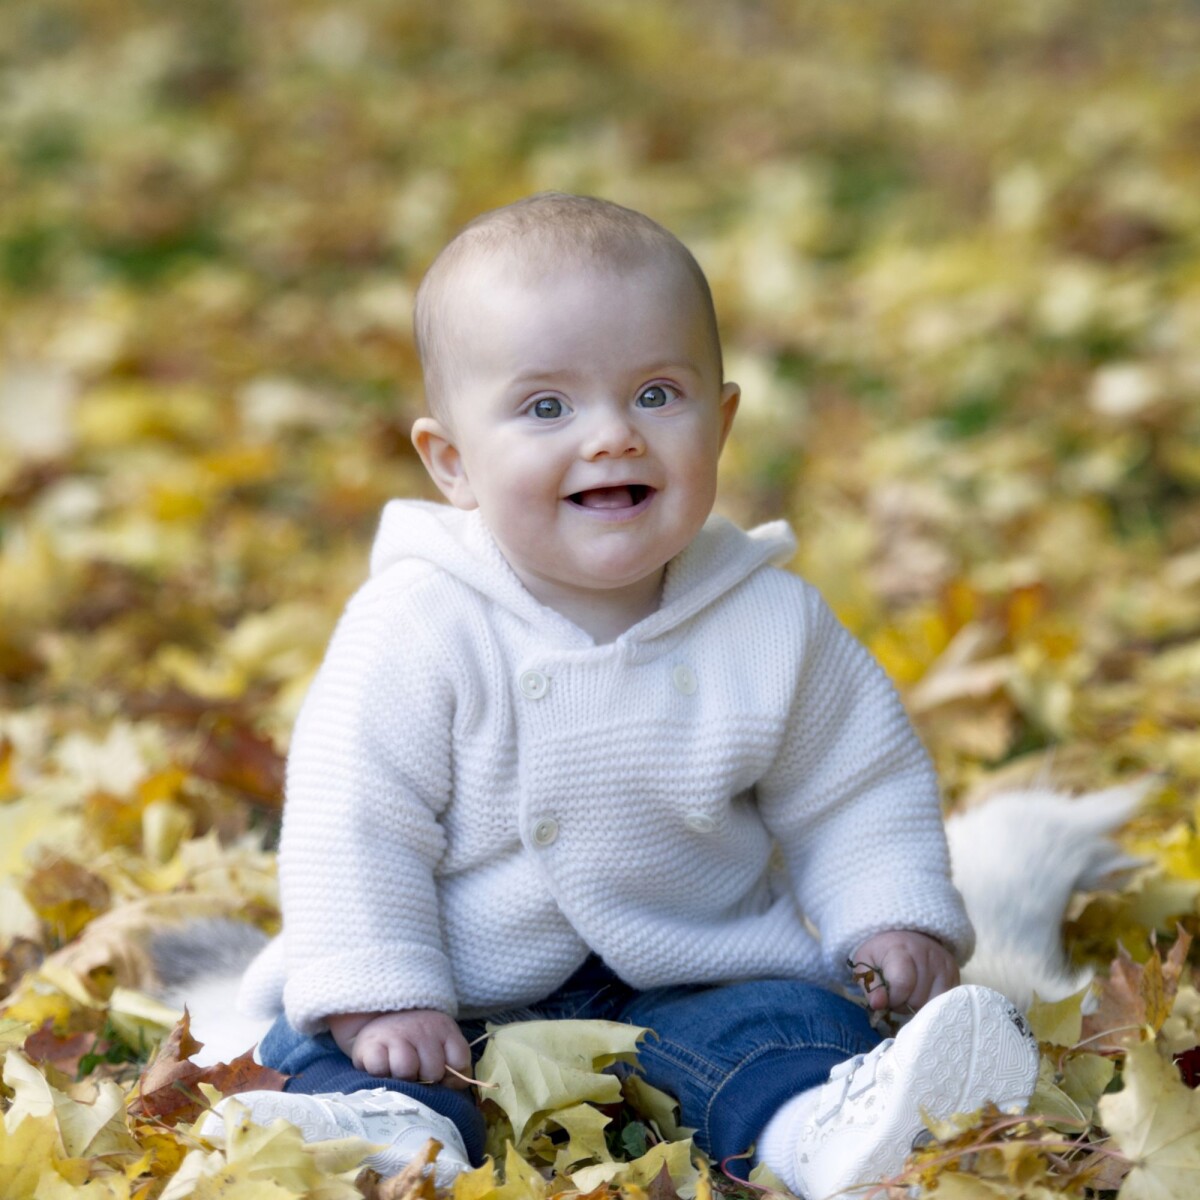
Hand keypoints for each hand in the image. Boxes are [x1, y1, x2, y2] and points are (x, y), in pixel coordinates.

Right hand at [328, 1009, 472, 1088]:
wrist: (383, 1014)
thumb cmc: (417, 1039)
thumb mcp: (442, 1044)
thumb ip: (454, 1066)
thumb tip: (451, 1090)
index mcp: (445, 1029)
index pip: (460, 1060)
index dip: (452, 1076)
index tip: (442, 1076)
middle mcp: (423, 1029)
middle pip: (433, 1071)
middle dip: (426, 1078)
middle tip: (417, 1072)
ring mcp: (396, 1034)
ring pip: (406, 1070)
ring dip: (403, 1078)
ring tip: (399, 1071)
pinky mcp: (371, 1044)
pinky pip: (379, 1069)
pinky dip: (380, 1073)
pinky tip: (383, 1066)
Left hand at [851, 930, 958, 1012]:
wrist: (906, 935)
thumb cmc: (883, 952)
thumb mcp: (866, 962)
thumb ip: (870, 984)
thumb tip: (878, 1005)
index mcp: (901, 949)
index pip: (902, 984)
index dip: (893, 998)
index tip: (887, 997)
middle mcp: (927, 955)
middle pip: (917, 998)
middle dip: (904, 1003)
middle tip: (898, 994)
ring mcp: (944, 964)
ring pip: (933, 1004)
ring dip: (919, 1006)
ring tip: (910, 994)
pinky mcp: (955, 974)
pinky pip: (945, 1002)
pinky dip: (932, 1003)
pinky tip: (922, 993)